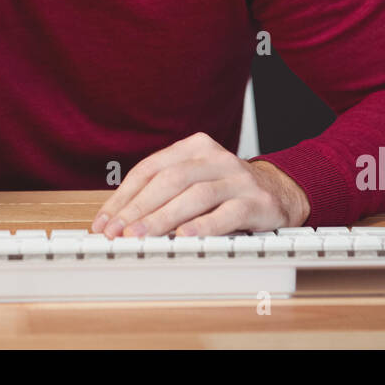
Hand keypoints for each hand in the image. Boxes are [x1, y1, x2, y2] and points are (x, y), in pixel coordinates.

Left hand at [90, 132, 310, 237]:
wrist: (280, 190)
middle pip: (169, 180)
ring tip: (140, 236)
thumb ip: (163, 191)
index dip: (123, 196)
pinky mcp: (256, 201)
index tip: (105, 221)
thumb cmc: (226, 189)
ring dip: (163, 218)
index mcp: (194, 147)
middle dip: (138, 208)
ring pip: (194, 196)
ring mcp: (237, 178)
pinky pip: (226, 213)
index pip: (150, 169)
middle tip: (117, 232)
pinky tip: (183, 237)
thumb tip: (118, 220)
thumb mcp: (195, 179)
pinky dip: (203, 225)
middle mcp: (215, 158)